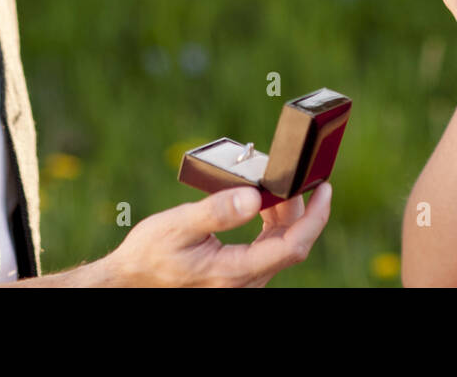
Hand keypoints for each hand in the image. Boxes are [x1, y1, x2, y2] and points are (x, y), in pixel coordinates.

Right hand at [106, 182, 331, 286]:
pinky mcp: (238, 275)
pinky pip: (267, 249)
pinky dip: (270, 223)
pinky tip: (263, 204)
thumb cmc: (149, 253)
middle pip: (291, 244)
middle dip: (300, 208)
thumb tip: (254, 197)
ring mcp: (243, 281)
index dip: (315, 217)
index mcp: (234, 272)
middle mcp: (245, 282)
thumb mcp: (178, 226)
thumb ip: (217, 211)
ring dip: (284, 214)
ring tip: (275, 184)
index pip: (293, 246)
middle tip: (296, 175)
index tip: (325, 188)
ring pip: (279, 246)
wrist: (131, 280)